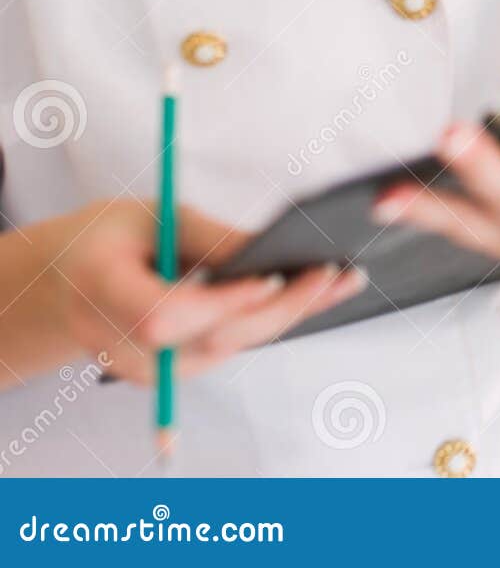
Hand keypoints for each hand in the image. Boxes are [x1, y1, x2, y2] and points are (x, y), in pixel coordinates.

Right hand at [46, 198, 366, 384]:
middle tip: (332, 275)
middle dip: (278, 309)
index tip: (272, 277)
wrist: (66, 282)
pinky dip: (271, 322)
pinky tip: (312, 296)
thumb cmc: (111, 238)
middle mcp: (117, 344)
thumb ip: (210, 239)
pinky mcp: (171, 373)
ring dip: (288, 317)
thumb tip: (273, 248)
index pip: (165, 316)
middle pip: (209, 341)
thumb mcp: (154, 217)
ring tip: (341, 280)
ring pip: (228, 349)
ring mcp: (144, 369)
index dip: (220, 303)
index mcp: (100, 293)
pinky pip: (228, 349)